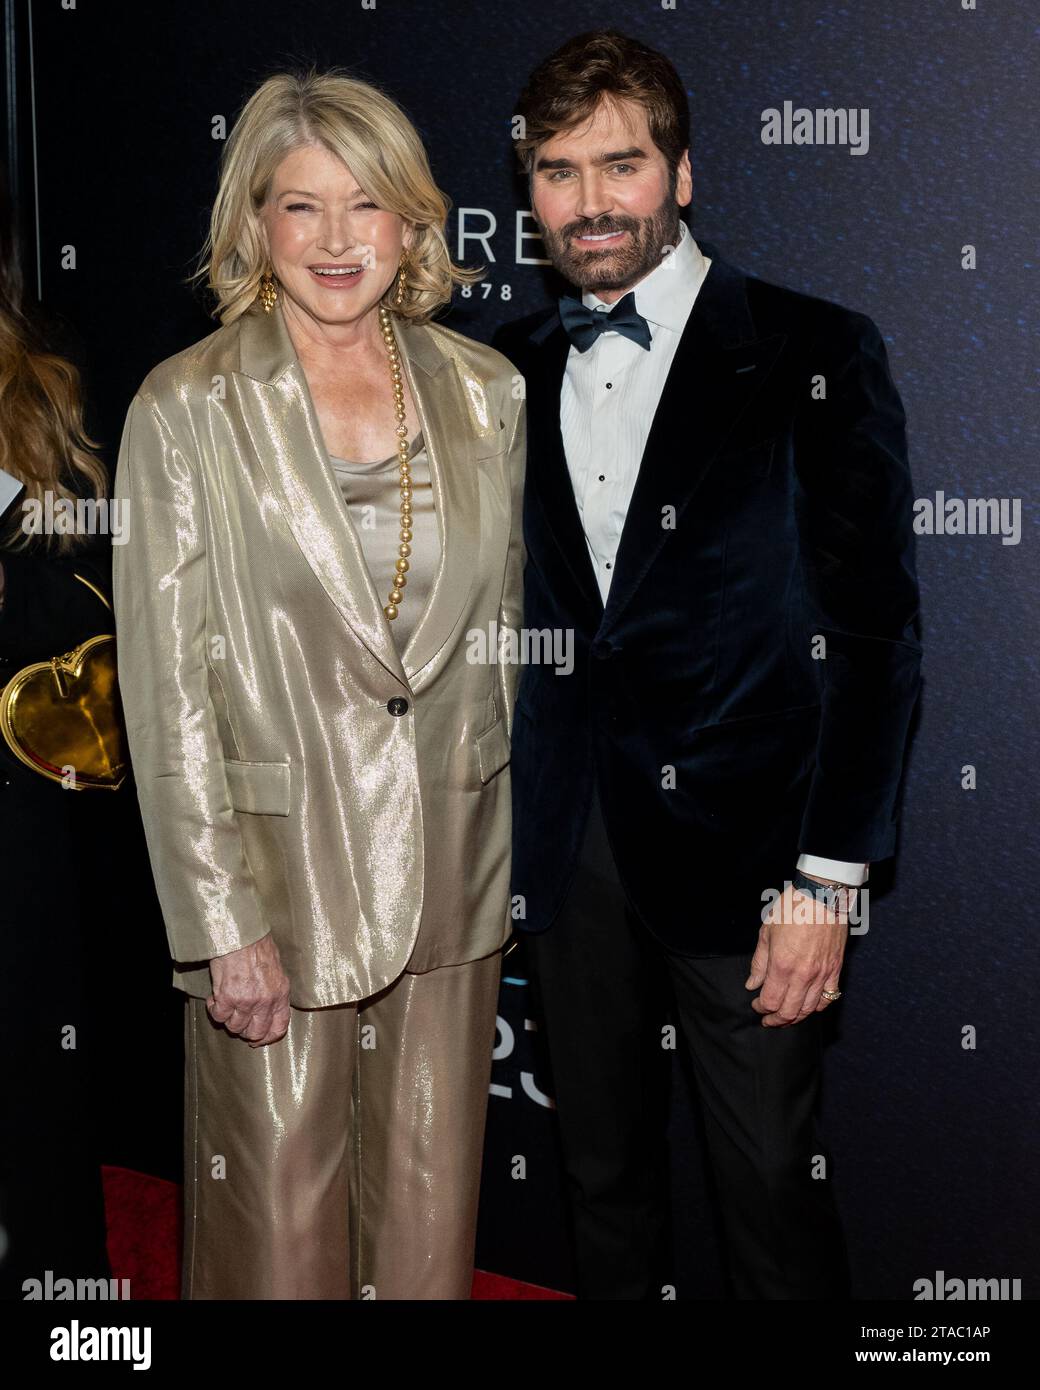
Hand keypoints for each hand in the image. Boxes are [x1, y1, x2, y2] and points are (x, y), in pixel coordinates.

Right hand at [207, 932, 290, 1046]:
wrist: (240, 934)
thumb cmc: (257, 945)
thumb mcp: (276, 968)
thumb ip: (273, 990)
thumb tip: (268, 1007)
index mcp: (281, 994)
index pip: (279, 1027)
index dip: (267, 1038)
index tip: (258, 1039)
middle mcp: (265, 1002)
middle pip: (255, 1032)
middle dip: (245, 1031)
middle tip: (238, 1021)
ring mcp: (246, 1001)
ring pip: (235, 1026)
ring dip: (228, 1018)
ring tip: (226, 1003)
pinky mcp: (226, 998)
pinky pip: (218, 1016)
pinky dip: (214, 1010)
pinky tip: (215, 998)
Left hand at [745, 880, 848, 1026]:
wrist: (822, 895)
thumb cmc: (791, 909)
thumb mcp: (766, 932)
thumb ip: (759, 963)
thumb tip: (752, 984)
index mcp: (782, 966)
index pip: (770, 1002)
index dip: (761, 1008)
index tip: (756, 1005)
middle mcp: (803, 975)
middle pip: (790, 1012)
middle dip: (776, 1020)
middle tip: (768, 1020)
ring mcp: (822, 974)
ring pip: (809, 1009)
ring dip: (796, 1017)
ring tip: (786, 1017)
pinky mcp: (836, 969)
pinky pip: (828, 998)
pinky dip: (818, 1007)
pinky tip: (809, 1006)